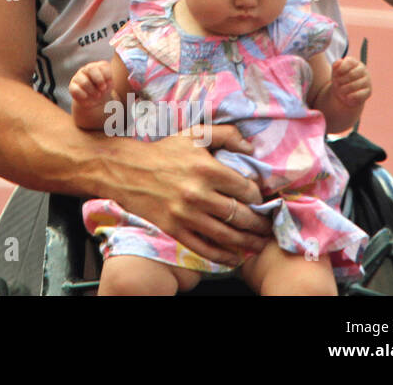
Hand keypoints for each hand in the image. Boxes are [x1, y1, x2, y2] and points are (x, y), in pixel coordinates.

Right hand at [68, 63, 111, 110]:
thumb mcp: (109, 85)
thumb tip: (104, 84)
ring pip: (84, 82)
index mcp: (98, 66)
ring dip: (92, 90)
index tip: (109, 83)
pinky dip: (83, 95)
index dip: (107, 75)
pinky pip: (76, 90)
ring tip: (97, 95)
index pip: (102, 66)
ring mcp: (78, 77)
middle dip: (99, 80)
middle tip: (103, 88)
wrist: (93, 101)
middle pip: (90, 69)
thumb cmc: (102, 90)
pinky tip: (86, 97)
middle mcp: (87, 69)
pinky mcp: (72, 86)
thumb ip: (108, 82)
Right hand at [109, 124, 268, 265]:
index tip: (259, 200)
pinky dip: (223, 256)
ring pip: (227, 235)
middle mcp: (198, 193)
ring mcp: (185, 214)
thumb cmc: (163, 152)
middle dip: (259, 224)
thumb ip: (225, 134)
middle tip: (266, 227)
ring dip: (247, 242)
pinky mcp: (173, 229)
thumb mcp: (193, 134)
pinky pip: (204, 248)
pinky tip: (234, 257)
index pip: (246, 190)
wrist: (126, 170)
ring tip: (257, 243)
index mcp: (206, 169)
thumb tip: (250, 149)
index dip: (258, 197)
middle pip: (240, 215)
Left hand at [330, 56, 370, 107]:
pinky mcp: (368, 92)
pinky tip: (346, 96)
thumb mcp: (335, 72)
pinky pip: (359, 94)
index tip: (335, 74)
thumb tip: (339, 61)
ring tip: (340, 90)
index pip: (349, 62)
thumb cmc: (339, 79)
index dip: (340, 69)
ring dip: (343, 89)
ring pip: (354, 85)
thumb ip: (336, 65)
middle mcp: (363, 70)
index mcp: (355, 63)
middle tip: (336, 83)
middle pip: (351, 74)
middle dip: (340, 80)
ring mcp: (367, 81)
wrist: (343, 93)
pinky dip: (350, 96)